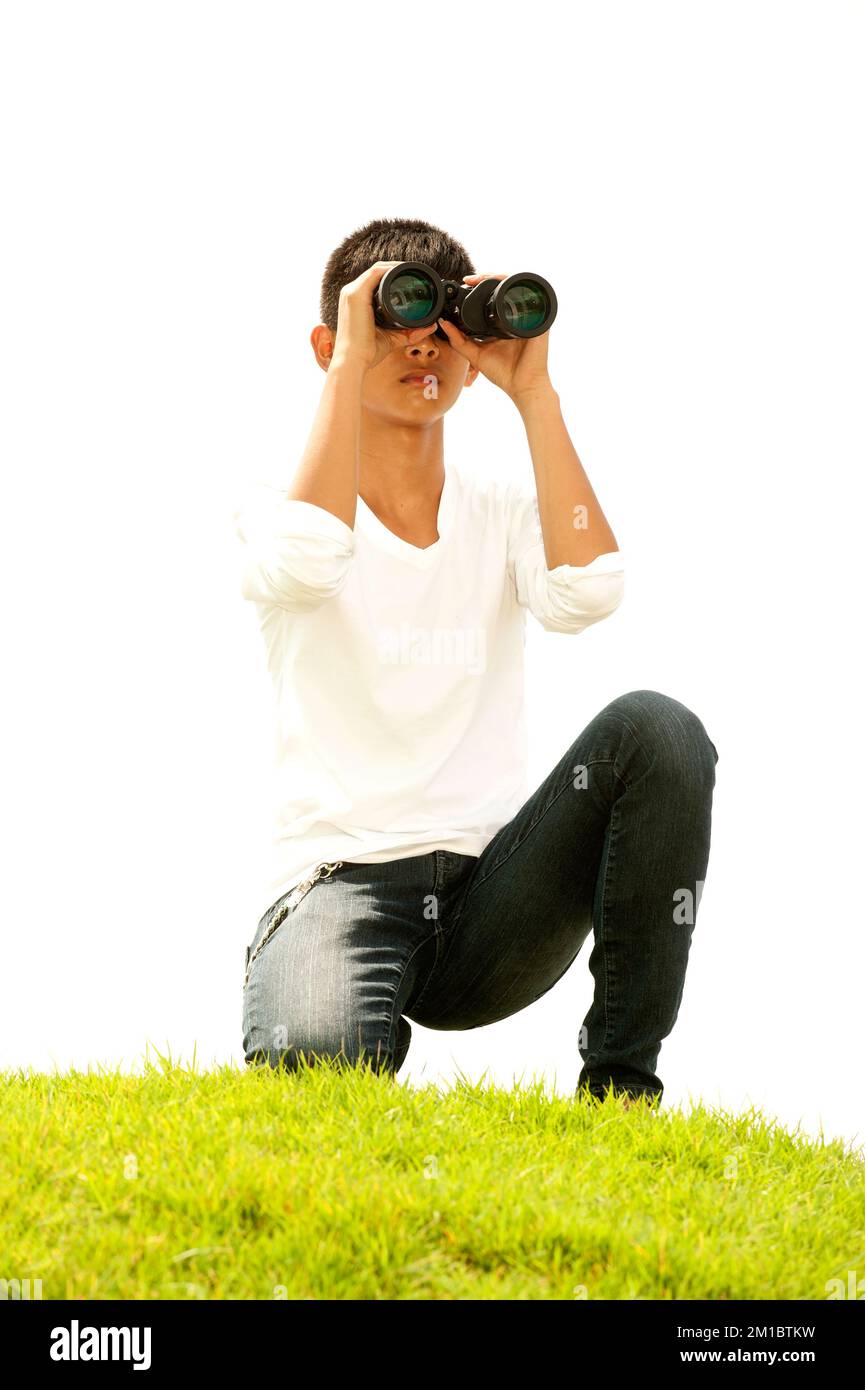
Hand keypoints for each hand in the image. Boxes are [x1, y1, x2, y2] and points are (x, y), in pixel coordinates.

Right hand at [330, 261, 436, 371]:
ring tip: (412, 269)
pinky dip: (390, 269)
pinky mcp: (355, 294)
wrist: (353, 362)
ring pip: (377, 269)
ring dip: (395, 267)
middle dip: (396, 270)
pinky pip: (375, 273)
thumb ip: (410, 332)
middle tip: (415, 273)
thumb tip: (431, 326)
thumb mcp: (393, 338)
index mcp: (356, 302)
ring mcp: (351, 292)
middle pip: (376, 273)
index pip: (374, 282)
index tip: (410, 280)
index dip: (392, 277)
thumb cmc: (367, 353)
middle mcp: (351, 293)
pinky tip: (403, 271)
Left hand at [435, 273, 555, 403]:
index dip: (480, 287)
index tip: (465, 283)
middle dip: (486, 277)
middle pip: (503, 287)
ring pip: (515, 286)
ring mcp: (528, 316)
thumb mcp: (475, 355)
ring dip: (498, 277)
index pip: (492, 297)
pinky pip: (528, 294)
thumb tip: (443, 323)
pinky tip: (501, 283)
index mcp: (502, 322)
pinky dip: (515, 285)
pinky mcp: (538, 318)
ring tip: (482, 278)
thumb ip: (459, 340)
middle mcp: (516, 316)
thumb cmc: (504, 373)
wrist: (523, 385)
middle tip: (470, 279)